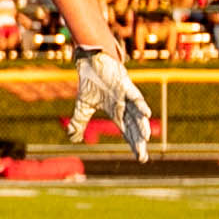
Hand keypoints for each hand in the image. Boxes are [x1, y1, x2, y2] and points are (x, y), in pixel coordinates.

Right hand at [66, 44, 152, 159]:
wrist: (91, 61)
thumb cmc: (90, 82)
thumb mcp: (83, 106)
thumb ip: (79, 123)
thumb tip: (72, 139)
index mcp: (116, 112)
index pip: (127, 132)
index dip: (134, 144)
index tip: (141, 158)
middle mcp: (124, 106)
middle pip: (133, 127)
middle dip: (138, 141)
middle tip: (143, 156)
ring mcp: (126, 95)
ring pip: (136, 113)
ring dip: (141, 124)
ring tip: (146, 137)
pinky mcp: (125, 84)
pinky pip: (134, 95)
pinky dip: (140, 104)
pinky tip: (147, 113)